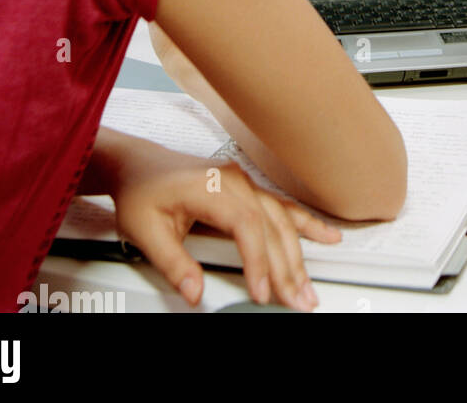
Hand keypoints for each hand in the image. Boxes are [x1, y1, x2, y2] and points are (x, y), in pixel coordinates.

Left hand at [107, 133, 341, 311]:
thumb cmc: (143, 193)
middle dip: (287, 267)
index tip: (262, 291)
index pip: (246, 225)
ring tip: (308, 286)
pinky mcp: (248, 189)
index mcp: (211, 187)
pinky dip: (305, 223)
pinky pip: (281, 207)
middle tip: (299, 300)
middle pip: (270, 225)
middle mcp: (234, 181)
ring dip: (299, 254)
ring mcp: (245, 183)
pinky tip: (326, 235)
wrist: (140, 165)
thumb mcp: (146, 231)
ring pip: (281, 219)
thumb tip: (195, 293)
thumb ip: (173, 264)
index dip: (258, 260)